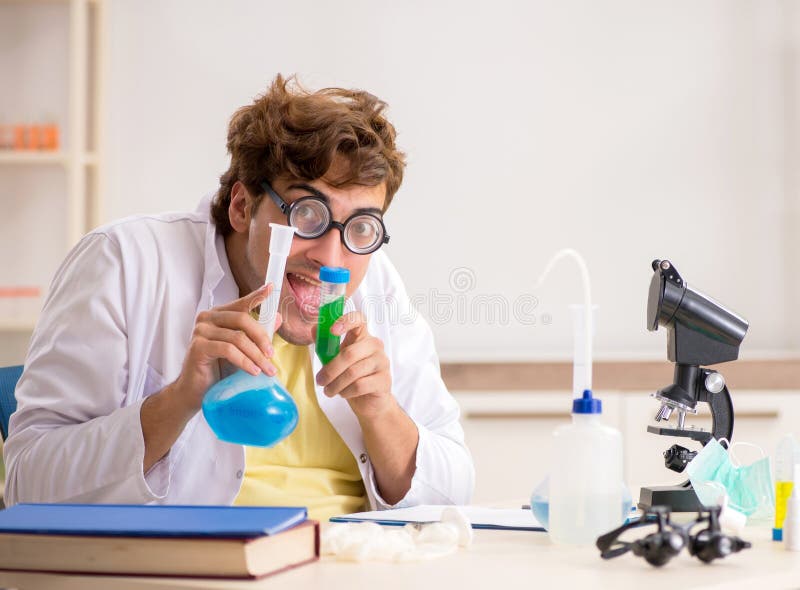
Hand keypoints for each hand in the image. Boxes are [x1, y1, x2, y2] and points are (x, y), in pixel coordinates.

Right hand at [173, 284, 281, 411]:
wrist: (195, 390)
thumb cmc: (218, 368)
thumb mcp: (242, 350)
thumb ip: (257, 334)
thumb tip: (278, 318)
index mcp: (219, 315)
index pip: (241, 303)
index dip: (257, 296)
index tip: (271, 288)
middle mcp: (208, 318)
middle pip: (242, 319)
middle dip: (261, 337)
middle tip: (271, 354)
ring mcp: (201, 331)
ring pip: (237, 337)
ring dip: (256, 355)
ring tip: (267, 370)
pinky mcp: (198, 347)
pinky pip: (228, 350)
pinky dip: (244, 361)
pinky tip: (253, 371)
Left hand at [315, 311, 393, 419]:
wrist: (370, 400)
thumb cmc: (352, 377)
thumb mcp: (336, 359)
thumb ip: (326, 345)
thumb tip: (314, 329)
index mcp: (363, 336)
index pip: (359, 319)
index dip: (346, 321)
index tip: (332, 330)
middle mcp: (375, 346)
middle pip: (349, 354)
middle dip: (330, 370)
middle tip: (320, 380)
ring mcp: (382, 362)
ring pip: (353, 372)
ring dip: (335, 384)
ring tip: (328, 390)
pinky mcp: (384, 380)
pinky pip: (359, 385)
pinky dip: (346, 392)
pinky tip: (343, 393)